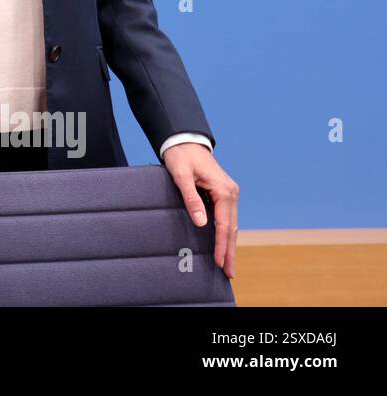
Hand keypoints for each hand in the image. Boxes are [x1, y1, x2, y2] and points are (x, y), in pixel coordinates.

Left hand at [163, 142, 238, 278]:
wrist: (185, 141)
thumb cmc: (181, 157)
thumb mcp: (182, 176)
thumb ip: (191, 199)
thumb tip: (201, 223)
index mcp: (224, 190)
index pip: (224, 225)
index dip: (220, 245)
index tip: (218, 262)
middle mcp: (231, 193)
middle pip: (232, 228)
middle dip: (230, 251)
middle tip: (229, 273)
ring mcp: (229, 194)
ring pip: (232, 225)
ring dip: (230, 244)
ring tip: (228, 265)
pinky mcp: (224, 194)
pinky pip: (227, 218)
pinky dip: (226, 233)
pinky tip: (224, 245)